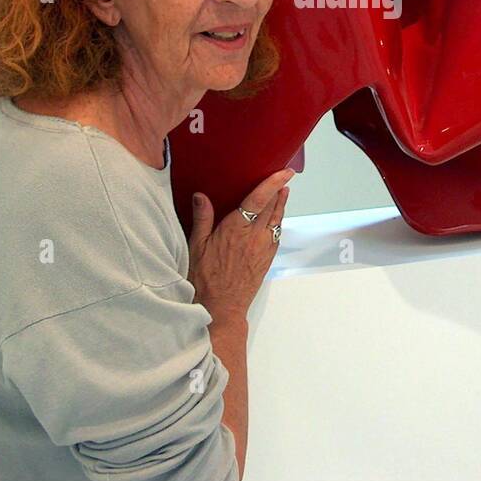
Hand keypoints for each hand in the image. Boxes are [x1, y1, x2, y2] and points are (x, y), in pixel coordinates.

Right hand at [188, 168, 294, 321]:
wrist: (221, 308)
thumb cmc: (205, 279)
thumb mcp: (196, 247)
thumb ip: (202, 219)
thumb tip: (201, 196)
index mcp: (236, 229)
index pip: (259, 199)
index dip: (273, 183)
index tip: (284, 172)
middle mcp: (254, 236)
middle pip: (272, 207)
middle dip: (278, 190)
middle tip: (283, 177)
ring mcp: (263, 248)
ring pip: (277, 220)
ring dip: (281, 205)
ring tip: (283, 192)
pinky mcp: (267, 259)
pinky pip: (276, 235)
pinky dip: (278, 222)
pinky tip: (276, 219)